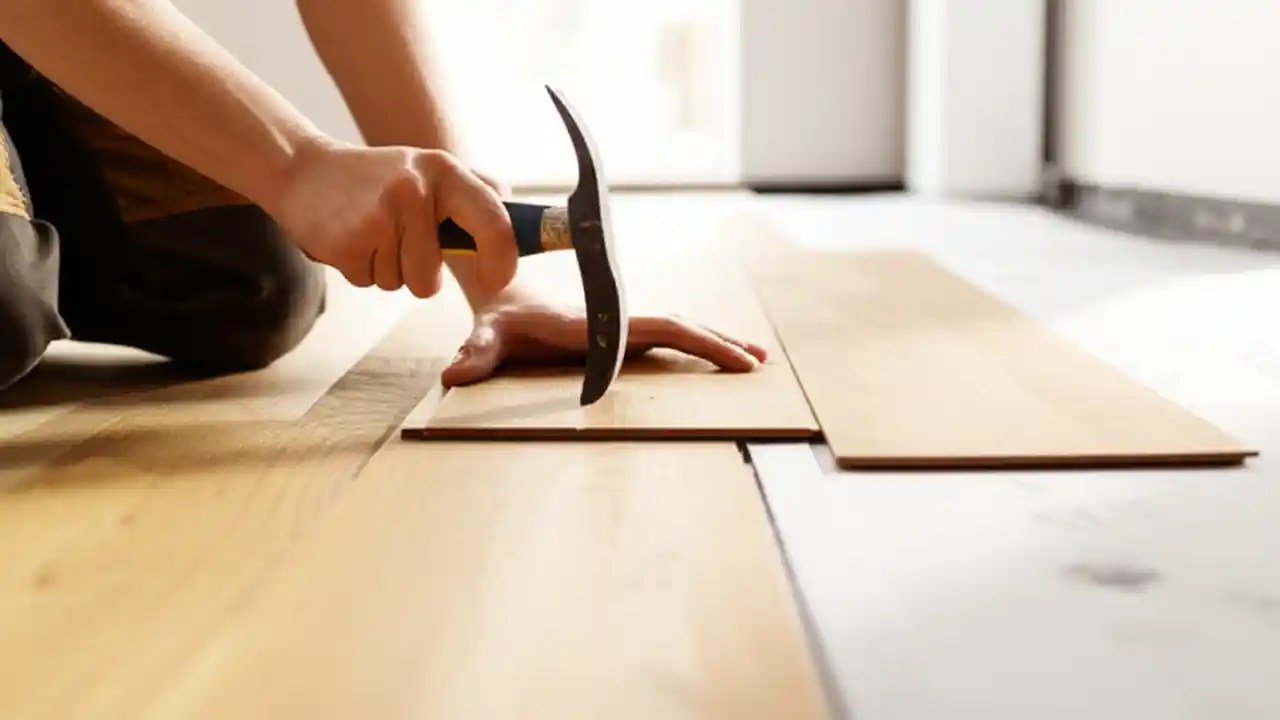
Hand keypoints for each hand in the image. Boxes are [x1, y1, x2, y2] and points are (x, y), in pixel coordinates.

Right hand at [269, 139, 516, 296]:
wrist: (303, 170)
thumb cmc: (379, 178)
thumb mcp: (428, 170)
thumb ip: (475, 193)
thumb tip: (526, 217)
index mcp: (443, 171)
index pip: (493, 221)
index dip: (503, 259)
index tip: (497, 279)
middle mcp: (414, 191)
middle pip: (432, 279)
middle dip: (416, 273)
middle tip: (396, 240)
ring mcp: (378, 217)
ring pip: (400, 284)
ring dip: (386, 269)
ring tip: (369, 232)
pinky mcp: (345, 242)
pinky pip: (368, 283)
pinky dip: (359, 268)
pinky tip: (349, 236)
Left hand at [441, 289, 768, 386]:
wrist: (502, 291)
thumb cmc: (499, 316)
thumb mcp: (487, 334)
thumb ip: (475, 353)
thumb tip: (456, 375)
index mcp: (598, 322)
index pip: (656, 326)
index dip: (694, 339)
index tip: (725, 354)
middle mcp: (616, 321)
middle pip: (680, 327)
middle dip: (718, 343)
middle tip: (756, 362)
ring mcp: (621, 328)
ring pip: (679, 331)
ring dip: (715, 343)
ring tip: (754, 360)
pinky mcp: (620, 336)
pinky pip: (667, 339)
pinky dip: (696, 347)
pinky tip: (718, 358)